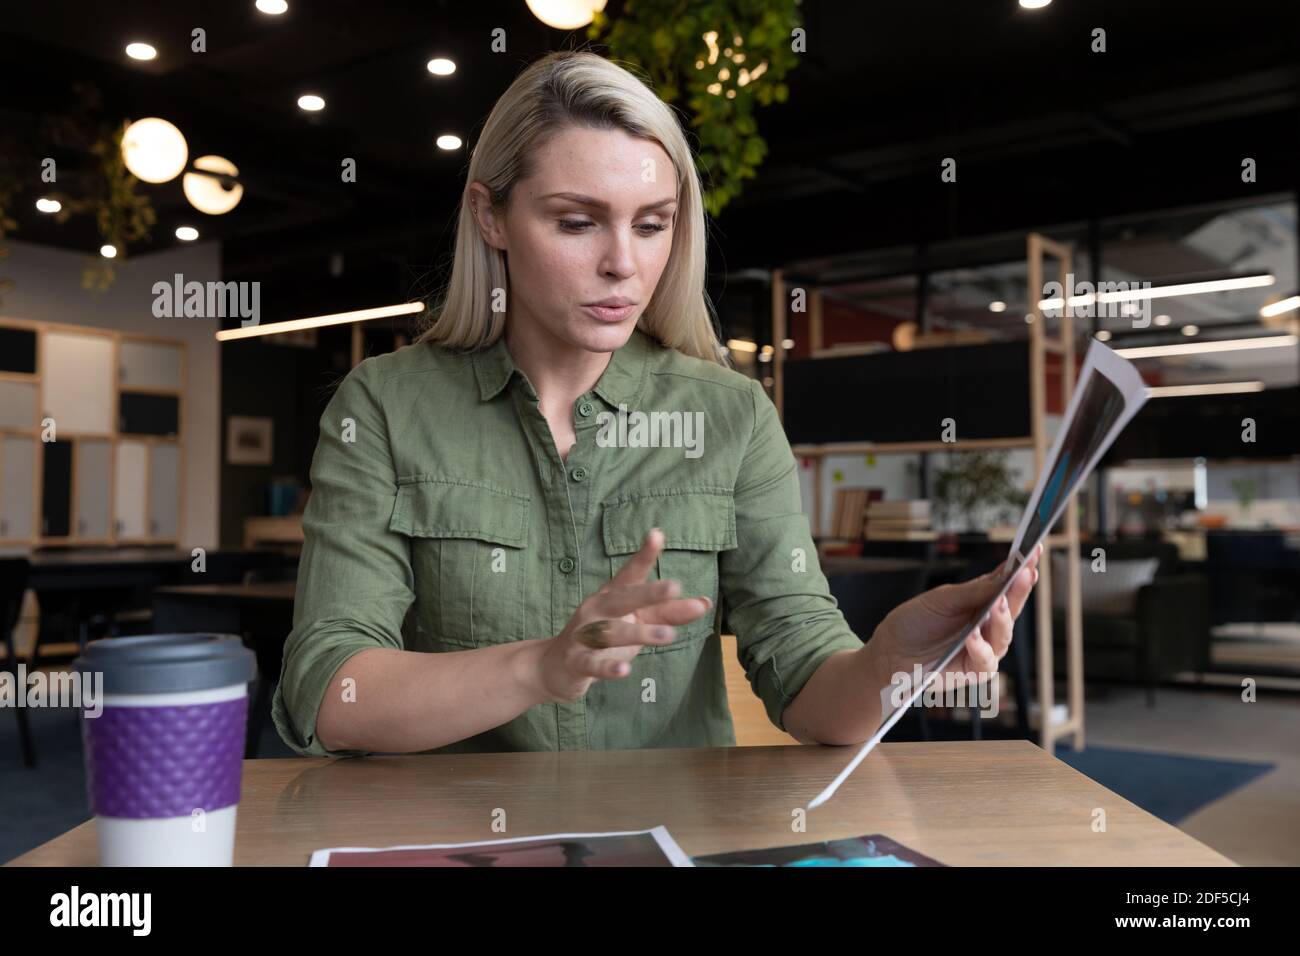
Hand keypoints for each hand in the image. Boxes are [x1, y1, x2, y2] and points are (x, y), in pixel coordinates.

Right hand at [535, 528, 712, 702]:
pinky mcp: (577, 661)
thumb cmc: (603, 637)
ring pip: (612, 632)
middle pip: (623, 598)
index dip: (644, 555)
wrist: (556, 666)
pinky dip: (609, 667)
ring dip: (640, 633)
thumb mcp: (636, 621)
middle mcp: (597, 609)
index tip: (657, 534)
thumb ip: (668, 613)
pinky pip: (594, 664)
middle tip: (675, 587)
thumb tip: (705, 603)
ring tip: (669, 635)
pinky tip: (625, 669)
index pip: (630, 573)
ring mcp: (584, 634)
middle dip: (649, 593)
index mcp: (612, 595)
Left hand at [871, 543, 1042, 690]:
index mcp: (981, 602)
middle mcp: (988, 625)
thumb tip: (1003, 574)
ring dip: (1002, 618)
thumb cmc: (915, 622)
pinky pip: (985, 660)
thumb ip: (972, 591)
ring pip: (1003, 635)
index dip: (1021, 568)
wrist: (890, 652)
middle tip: (1027, 572)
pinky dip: (980, 647)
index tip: (1034, 550)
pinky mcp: (975, 670)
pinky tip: (972, 636)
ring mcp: (985, 648)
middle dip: (1020, 589)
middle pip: (1011, 607)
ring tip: (999, 602)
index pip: (1005, 584)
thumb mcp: (941, 599)